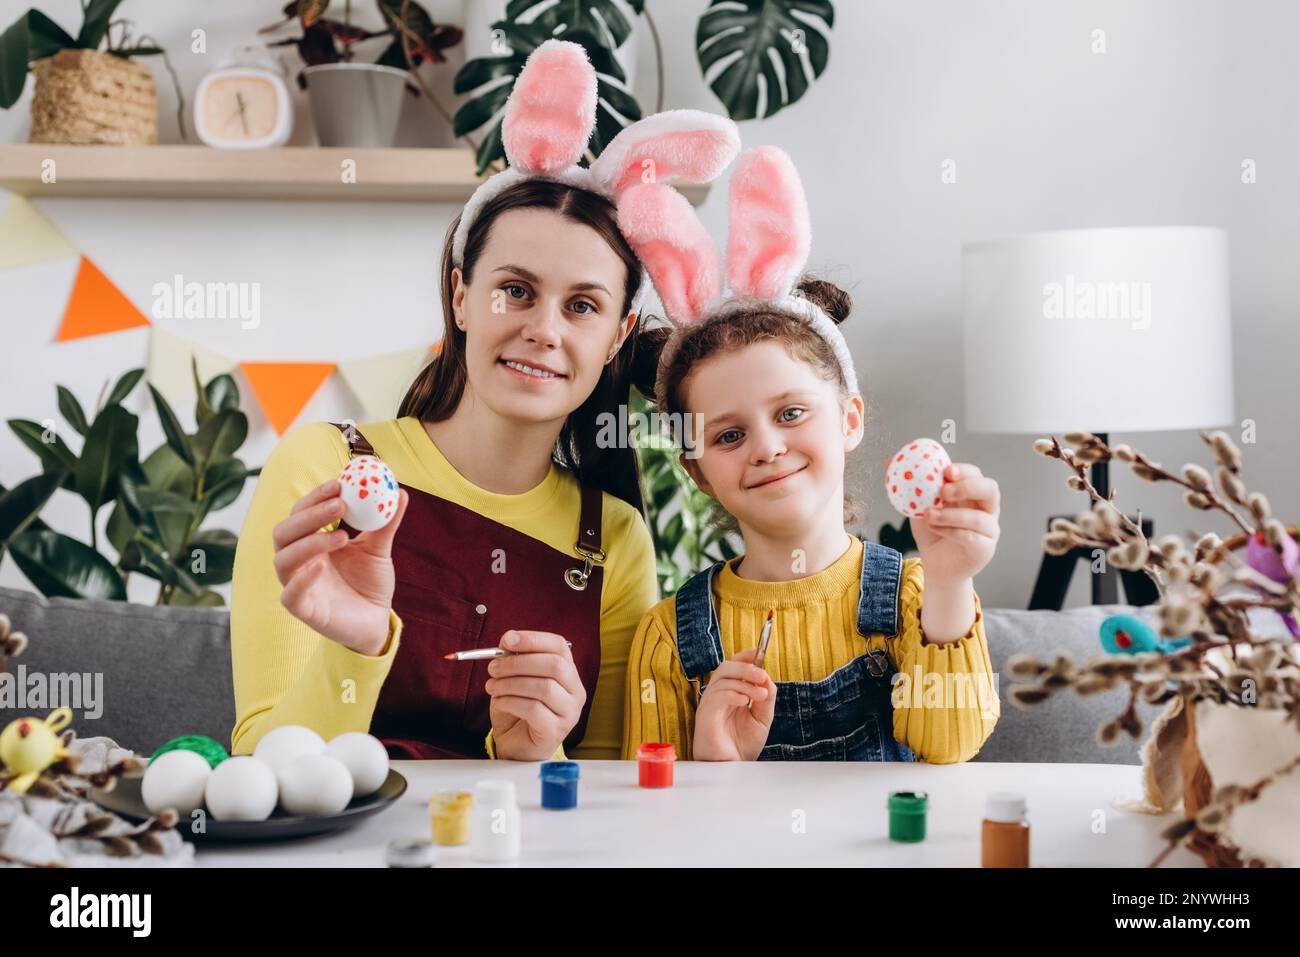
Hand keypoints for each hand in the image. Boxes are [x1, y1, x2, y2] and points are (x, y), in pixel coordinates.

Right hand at [274, 479, 409, 656]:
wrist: (376, 621)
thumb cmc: (369, 583)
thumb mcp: (379, 549)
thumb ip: (386, 522)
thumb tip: (400, 492)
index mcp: (310, 542)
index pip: (301, 512)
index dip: (315, 496)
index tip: (338, 483)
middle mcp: (298, 561)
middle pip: (284, 531)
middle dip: (310, 514)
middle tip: (340, 504)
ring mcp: (297, 585)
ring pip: (284, 559)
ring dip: (310, 542)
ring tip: (342, 535)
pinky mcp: (303, 610)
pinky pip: (291, 595)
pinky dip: (302, 579)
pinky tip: (322, 567)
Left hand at [486, 631, 586, 760]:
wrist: (516, 746)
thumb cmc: (518, 710)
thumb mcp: (514, 679)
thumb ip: (515, 659)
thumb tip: (508, 641)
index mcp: (568, 673)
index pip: (559, 646)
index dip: (533, 639)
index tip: (507, 640)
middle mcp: (575, 691)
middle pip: (554, 665)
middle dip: (518, 663)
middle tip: (493, 667)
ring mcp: (569, 712)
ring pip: (544, 687)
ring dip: (511, 683)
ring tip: (492, 687)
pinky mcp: (556, 731)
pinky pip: (533, 709)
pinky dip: (510, 701)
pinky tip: (499, 702)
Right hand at [692, 648, 776, 760]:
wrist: (731, 768)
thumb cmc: (741, 746)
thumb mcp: (761, 718)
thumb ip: (765, 698)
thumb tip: (768, 679)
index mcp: (729, 693)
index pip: (733, 666)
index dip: (744, 656)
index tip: (758, 652)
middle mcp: (717, 695)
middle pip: (726, 667)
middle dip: (746, 667)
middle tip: (763, 676)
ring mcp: (710, 704)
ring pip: (722, 678)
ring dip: (745, 682)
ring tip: (760, 695)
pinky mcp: (706, 714)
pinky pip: (717, 695)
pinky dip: (734, 694)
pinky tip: (746, 702)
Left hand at [911, 463, 999, 579]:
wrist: (935, 565)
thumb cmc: (931, 532)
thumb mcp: (918, 506)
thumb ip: (910, 486)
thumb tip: (889, 462)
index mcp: (972, 493)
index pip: (976, 475)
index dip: (964, 471)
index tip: (946, 471)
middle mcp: (986, 509)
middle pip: (990, 490)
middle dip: (967, 487)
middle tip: (943, 491)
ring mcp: (989, 530)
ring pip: (979, 518)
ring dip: (951, 515)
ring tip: (928, 515)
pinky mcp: (984, 549)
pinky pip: (971, 537)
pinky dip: (950, 531)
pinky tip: (933, 527)